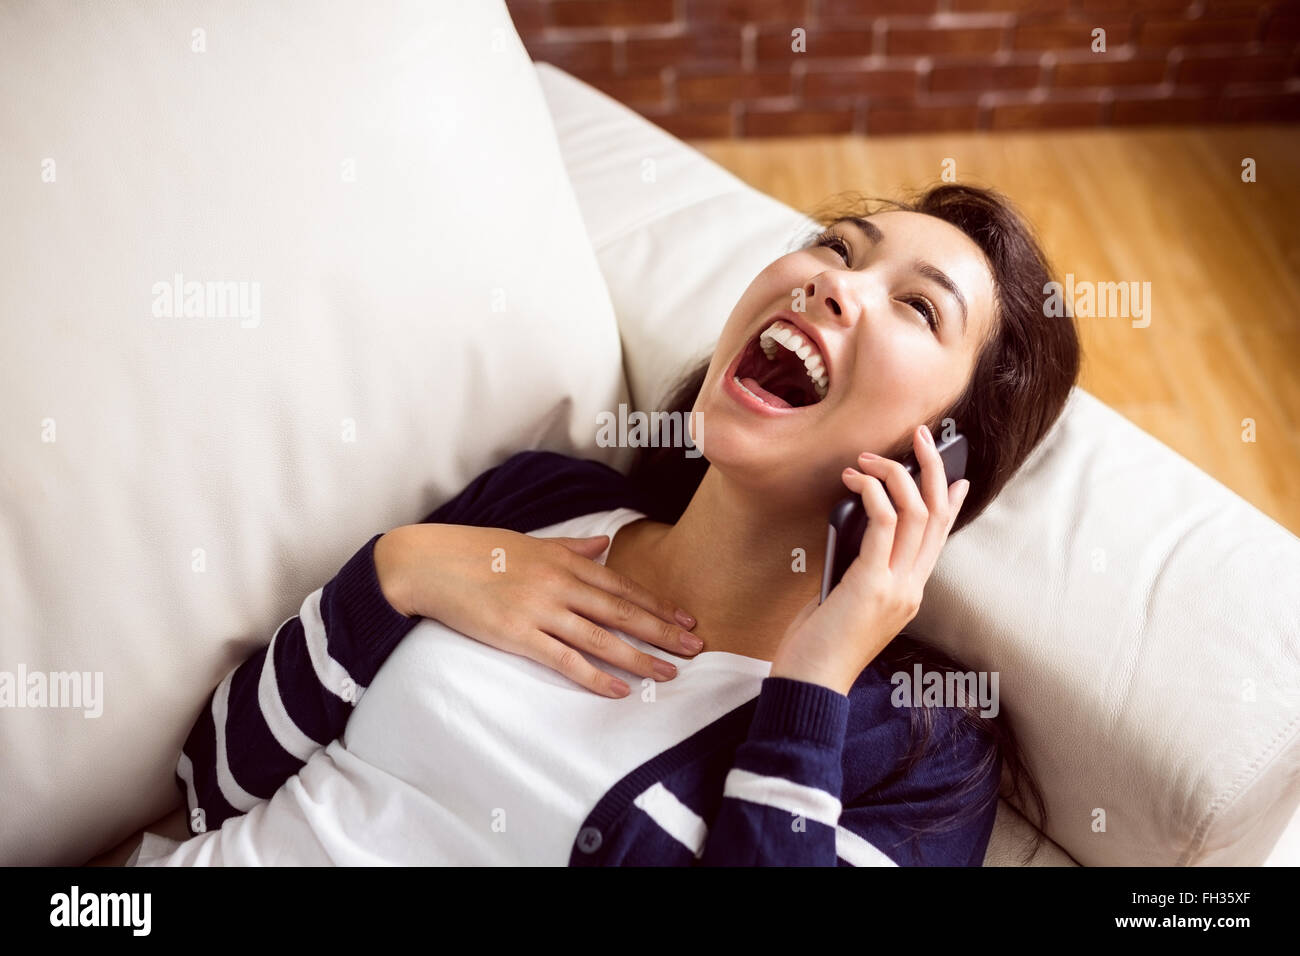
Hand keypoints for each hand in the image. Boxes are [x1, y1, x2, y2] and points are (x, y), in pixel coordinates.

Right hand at [373, 523, 702, 697]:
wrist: (428, 563)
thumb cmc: (476, 550)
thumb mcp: (529, 541)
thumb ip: (571, 547)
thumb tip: (605, 543)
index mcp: (563, 560)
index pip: (620, 585)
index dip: (655, 604)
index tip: (685, 619)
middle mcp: (558, 583)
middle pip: (620, 611)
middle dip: (661, 631)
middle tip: (694, 648)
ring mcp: (539, 609)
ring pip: (600, 638)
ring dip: (638, 658)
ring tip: (668, 674)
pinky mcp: (517, 635)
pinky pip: (564, 660)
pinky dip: (594, 676)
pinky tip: (618, 690)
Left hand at [769, 425, 970, 695]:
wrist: (809, 686)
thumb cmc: (816, 646)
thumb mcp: (843, 599)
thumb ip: (856, 566)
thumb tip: (850, 527)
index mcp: (909, 593)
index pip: (939, 539)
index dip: (950, 502)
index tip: (956, 476)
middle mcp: (911, 588)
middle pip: (937, 516)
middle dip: (932, 469)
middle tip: (921, 436)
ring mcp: (897, 587)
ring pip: (916, 513)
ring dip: (893, 474)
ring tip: (867, 457)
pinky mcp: (872, 584)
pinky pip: (883, 524)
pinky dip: (873, 493)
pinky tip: (857, 480)